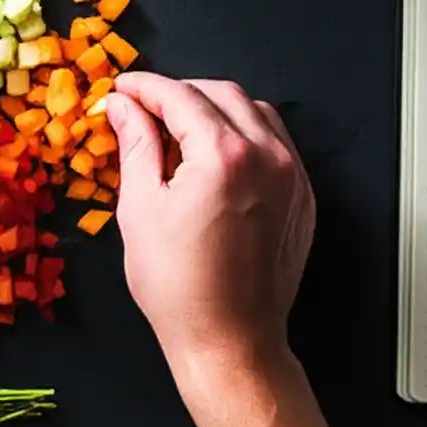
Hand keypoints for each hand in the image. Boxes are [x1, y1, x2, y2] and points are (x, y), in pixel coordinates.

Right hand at [106, 73, 341, 426]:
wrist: (230, 339)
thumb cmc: (180, 288)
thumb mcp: (140, 209)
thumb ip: (136, 145)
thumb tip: (123, 107)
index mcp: (223, 156)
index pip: (180, 96)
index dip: (145, 86)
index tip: (123, 88)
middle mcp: (267, 156)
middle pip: (221, 93)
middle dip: (180, 92)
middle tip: (145, 108)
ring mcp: (292, 175)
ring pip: (254, 111)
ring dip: (215, 108)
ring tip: (179, 133)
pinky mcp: (302, 195)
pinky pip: (276, 142)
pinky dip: (244, 134)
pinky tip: (215, 158)